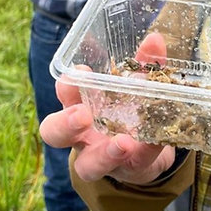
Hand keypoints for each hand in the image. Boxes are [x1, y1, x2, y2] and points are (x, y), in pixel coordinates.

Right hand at [38, 33, 175, 184]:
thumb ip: (143, 65)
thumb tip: (155, 40)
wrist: (147, 153)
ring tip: (123, 142)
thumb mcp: (134, 87)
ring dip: (105, 154)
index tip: (79, 73)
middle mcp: (82, 135)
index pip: (64, 95)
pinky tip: (155, 141)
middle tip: (82, 115)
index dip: (67, 86)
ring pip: (88, 165)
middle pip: (54, 133)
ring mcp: (101, 158)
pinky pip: (133, 164)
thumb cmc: (129, 112)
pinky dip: (146, 151)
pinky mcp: (128, 171)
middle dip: (65, 124)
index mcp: (79, 106)